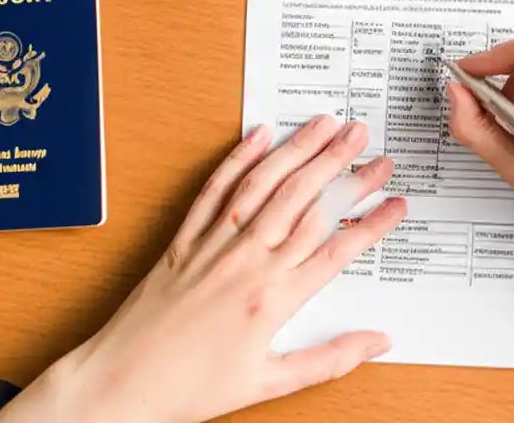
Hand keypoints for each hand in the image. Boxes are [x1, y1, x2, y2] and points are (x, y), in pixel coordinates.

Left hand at [0, 117, 405, 422]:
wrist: (118, 384)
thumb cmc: (189, 388)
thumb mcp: (269, 383)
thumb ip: (329, 360)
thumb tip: (377, 343)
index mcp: (272, 300)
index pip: (336, 249)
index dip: (372, 222)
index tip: (396, 202)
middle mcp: (247, 263)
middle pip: (306, 204)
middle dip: (343, 167)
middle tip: (367, 140)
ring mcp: (215, 246)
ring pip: (267, 186)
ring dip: (300, 151)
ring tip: (327, 124)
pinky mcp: (184, 240)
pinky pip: (215, 191)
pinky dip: (238, 159)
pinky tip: (260, 135)